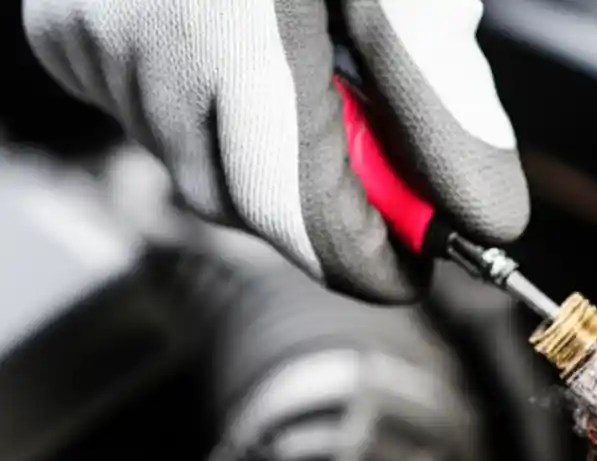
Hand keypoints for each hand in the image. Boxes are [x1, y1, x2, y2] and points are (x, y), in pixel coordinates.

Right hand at [23, 0, 528, 301]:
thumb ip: (440, 98)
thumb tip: (485, 214)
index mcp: (234, 28)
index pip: (300, 215)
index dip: (371, 254)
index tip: (423, 258)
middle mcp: (144, 40)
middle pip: (249, 204)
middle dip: (333, 203)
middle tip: (397, 167)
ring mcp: (92, 35)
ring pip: (200, 168)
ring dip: (278, 158)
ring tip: (327, 79)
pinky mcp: (70, 26)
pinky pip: (153, 118)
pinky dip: (218, 116)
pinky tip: (257, 57)